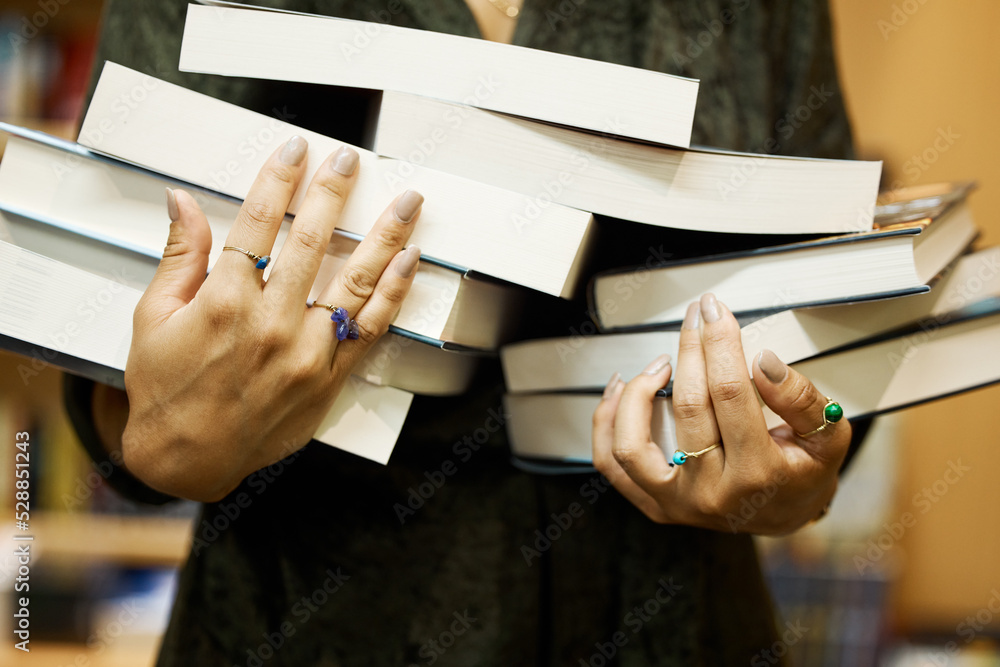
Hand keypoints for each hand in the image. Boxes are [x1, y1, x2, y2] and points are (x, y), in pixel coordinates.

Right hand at [122, 137, 422, 500]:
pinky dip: (394, 292)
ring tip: (407, 203)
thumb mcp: (154, 318)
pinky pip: (371, 328)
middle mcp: (270, 323)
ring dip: (385, 236)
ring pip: (355, 281)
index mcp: (224, 302)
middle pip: (312, 241)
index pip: (258, 221)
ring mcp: (307, 352)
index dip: (279, 179)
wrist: (188, 459)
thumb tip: (181, 200)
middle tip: (350, 160)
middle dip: (334, 193)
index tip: (297, 148)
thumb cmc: (167, 391)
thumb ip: (180, 255)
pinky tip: (408, 261)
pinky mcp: (329, 377)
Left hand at [592, 293, 850, 533]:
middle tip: (696, 318)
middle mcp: (711, 493)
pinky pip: (612, 462)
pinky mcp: (655, 502)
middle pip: (689, 407)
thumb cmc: (804, 474)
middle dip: (691, 350)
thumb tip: (764, 363)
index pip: (731, 395)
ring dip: (639, 392)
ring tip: (661, 362)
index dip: (721, 345)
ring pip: (632, 443)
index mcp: (757, 476)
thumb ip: (802, 398)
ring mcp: (677, 502)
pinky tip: (620, 389)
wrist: (786, 517)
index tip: (716, 313)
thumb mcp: (828, 437)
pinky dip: (607, 422)